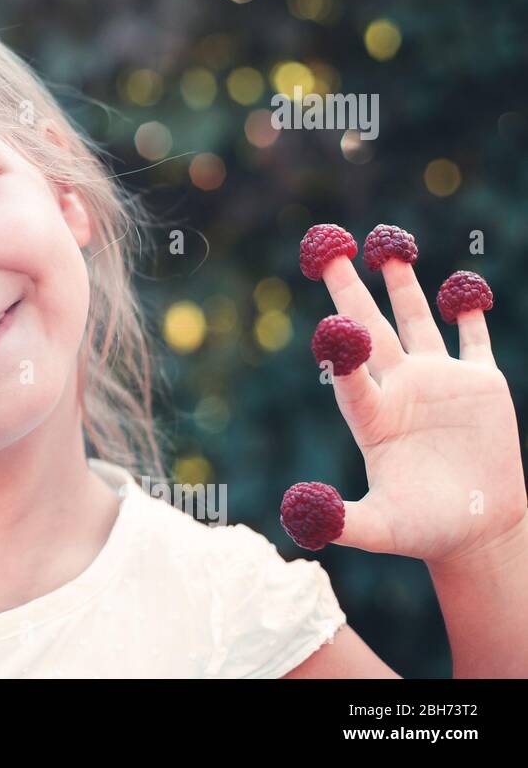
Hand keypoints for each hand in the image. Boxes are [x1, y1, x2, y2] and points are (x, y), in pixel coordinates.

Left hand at [308, 231, 525, 565]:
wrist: (475, 529)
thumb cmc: (424, 530)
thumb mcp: (380, 529)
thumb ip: (340, 521)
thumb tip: (296, 513)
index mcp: (373, 419)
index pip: (352, 378)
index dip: (343, 354)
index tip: (332, 325)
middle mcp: (399, 390)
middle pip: (369, 329)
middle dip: (349, 289)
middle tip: (327, 247)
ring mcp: (438, 383)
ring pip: (415, 321)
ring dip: (401, 284)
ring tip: (384, 245)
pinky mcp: (479, 384)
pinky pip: (474, 336)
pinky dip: (469, 309)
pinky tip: (460, 280)